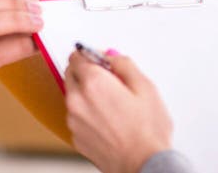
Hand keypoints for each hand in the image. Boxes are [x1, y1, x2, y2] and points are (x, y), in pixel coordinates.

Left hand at [65, 51, 172, 172]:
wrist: (144, 167)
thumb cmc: (147, 132)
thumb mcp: (145, 87)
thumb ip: (124, 64)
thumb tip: (111, 57)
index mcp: (93, 82)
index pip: (76, 55)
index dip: (89, 55)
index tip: (100, 61)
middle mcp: (77, 99)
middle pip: (71, 74)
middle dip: (85, 73)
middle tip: (108, 82)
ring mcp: (74, 120)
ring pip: (73, 96)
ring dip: (85, 94)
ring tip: (111, 106)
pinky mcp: (75, 136)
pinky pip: (76, 116)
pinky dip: (86, 114)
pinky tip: (107, 121)